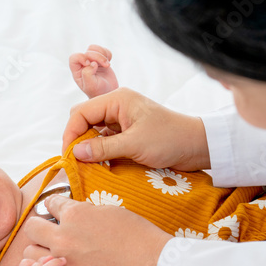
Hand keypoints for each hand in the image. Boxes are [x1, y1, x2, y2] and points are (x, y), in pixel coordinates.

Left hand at [22, 195, 170, 265]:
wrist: (151, 265)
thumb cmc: (138, 234)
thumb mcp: (110, 211)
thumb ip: (85, 211)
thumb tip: (75, 213)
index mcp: (75, 214)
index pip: (50, 203)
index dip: (56, 207)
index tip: (60, 212)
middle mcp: (63, 236)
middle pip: (31, 227)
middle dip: (40, 227)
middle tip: (51, 231)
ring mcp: (64, 261)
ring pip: (29, 253)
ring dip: (39, 249)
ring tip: (53, 251)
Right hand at [62, 87, 209, 170]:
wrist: (197, 146)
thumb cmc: (170, 139)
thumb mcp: (135, 145)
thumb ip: (104, 148)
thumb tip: (75, 153)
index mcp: (118, 99)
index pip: (81, 112)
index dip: (70, 133)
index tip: (68, 156)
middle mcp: (117, 106)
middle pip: (84, 119)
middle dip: (78, 139)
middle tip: (77, 161)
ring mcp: (123, 119)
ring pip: (94, 131)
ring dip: (90, 147)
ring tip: (88, 166)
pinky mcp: (128, 132)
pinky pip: (106, 140)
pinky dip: (101, 151)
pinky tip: (101, 165)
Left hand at [69, 44, 117, 97]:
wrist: (109, 94)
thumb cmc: (98, 92)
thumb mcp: (91, 86)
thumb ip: (87, 74)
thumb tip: (92, 63)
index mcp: (77, 71)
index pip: (74, 58)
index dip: (81, 57)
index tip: (89, 64)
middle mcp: (83, 65)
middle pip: (87, 52)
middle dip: (97, 56)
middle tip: (106, 66)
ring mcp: (92, 62)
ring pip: (94, 48)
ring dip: (102, 54)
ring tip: (108, 65)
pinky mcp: (101, 60)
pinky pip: (103, 50)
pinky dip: (107, 54)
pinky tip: (109, 63)